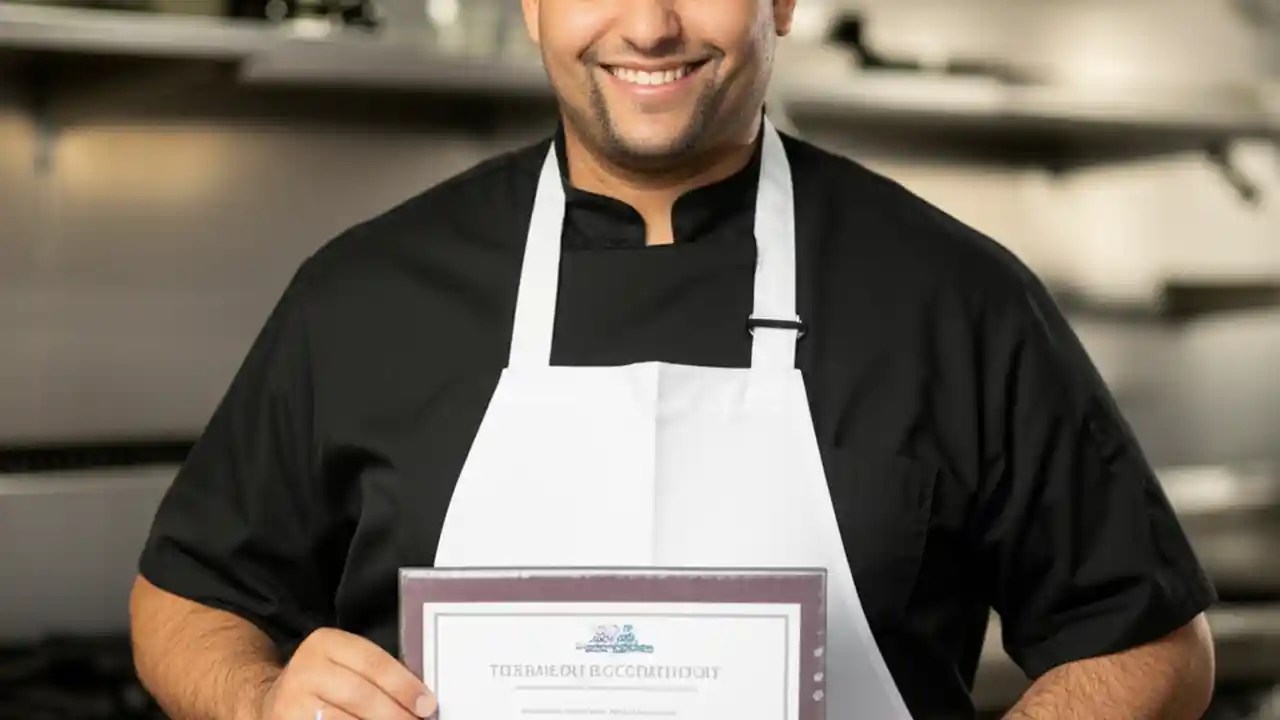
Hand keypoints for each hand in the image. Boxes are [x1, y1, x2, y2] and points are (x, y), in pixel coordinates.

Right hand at [258, 627, 436, 719]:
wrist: (274, 701)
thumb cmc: (326, 683)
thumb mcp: (347, 664)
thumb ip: (379, 674)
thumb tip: (421, 700)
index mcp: (325, 643)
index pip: (373, 662)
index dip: (404, 686)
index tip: (428, 705)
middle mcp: (305, 669)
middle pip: (360, 695)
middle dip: (395, 714)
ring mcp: (291, 702)